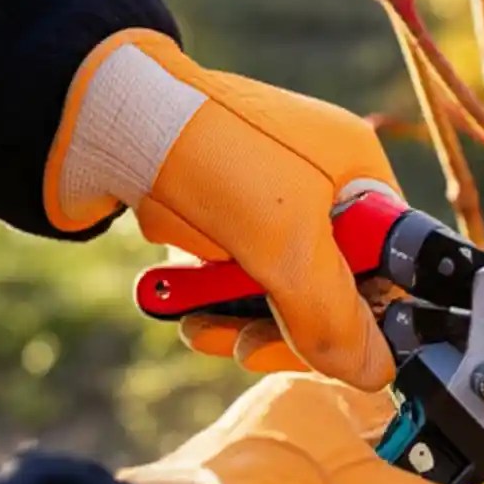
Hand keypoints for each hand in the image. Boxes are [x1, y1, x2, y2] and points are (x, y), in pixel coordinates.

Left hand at [44, 28, 398, 389]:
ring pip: (275, 288)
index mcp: (358, 173)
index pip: (392, 265)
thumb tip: (378, 373)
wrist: (91, 110)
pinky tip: (177, 301)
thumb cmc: (205, 152)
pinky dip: (206, 293)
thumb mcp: (283, 241)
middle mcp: (320, 184)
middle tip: (244, 347)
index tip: (329, 354)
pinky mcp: (219, 213)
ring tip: (199, 325)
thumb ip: (332, 314)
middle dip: (284, 323)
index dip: (367, 318)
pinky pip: (231, 275)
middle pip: (330, 287)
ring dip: (236, 316)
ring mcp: (268, 199)